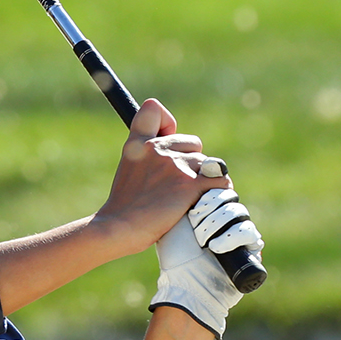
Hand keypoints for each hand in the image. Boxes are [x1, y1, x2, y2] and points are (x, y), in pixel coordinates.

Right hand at [94, 99, 231, 255]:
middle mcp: (157, 149)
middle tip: (174, 185)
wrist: (119, 228)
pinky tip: (204, 200)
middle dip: (190, 162)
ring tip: (185, 198)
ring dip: (203, 180)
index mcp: (139, 144)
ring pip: (207, 164)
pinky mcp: (190, 184)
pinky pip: (220, 181)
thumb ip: (144, 149)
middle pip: (193, 144)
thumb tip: (174, 149)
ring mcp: (176, 165)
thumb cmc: (125, 205)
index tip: (166, 141)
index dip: (167, 125)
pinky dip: (217, 191)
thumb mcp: (128, 167)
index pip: (153, 111)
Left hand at [149, 187, 260, 338]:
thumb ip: (184, 193)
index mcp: (209, 208)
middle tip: (194, 224)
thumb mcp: (175, 218)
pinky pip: (249, 232)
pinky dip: (230, 238)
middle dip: (209, 208)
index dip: (207, 193)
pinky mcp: (252, 248)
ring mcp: (240, 232)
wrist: (185, 284)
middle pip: (229, 196)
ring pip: (238, 212)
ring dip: (216, 224)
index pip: (218, 186)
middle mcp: (227, 218)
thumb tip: (196, 166)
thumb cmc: (176, 254)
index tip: (193, 208)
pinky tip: (215, 247)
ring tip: (202, 240)